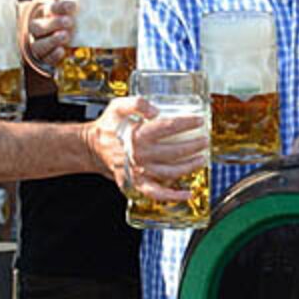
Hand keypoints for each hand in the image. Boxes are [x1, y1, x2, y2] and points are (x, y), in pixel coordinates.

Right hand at [21, 0, 74, 72]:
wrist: (58, 39)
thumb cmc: (60, 16)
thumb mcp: (59, 3)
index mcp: (42, 12)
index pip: (46, 7)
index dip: (58, 6)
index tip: (72, 5)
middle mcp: (37, 28)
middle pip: (39, 26)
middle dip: (54, 23)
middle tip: (69, 21)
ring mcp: (39, 44)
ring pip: (40, 44)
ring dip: (52, 40)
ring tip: (65, 36)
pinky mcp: (44, 59)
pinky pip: (45, 58)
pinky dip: (53, 55)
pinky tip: (61, 51)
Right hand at [89, 95, 210, 199]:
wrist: (93, 148)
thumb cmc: (108, 126)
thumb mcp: (117, 106)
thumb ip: (136, 103)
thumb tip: (155, 111)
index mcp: (137, 135)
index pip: (168, 127)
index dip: (187, 124)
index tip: (199, 121)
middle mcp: (140, 154)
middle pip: (174, 151)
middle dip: (194, 146)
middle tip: (205, 140)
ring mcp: (140, 171)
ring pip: (171, 172)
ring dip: (190, 166)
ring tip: (202, 159)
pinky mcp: (138, 183)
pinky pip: (157, 193)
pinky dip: (173, 196)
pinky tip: (188, 194)